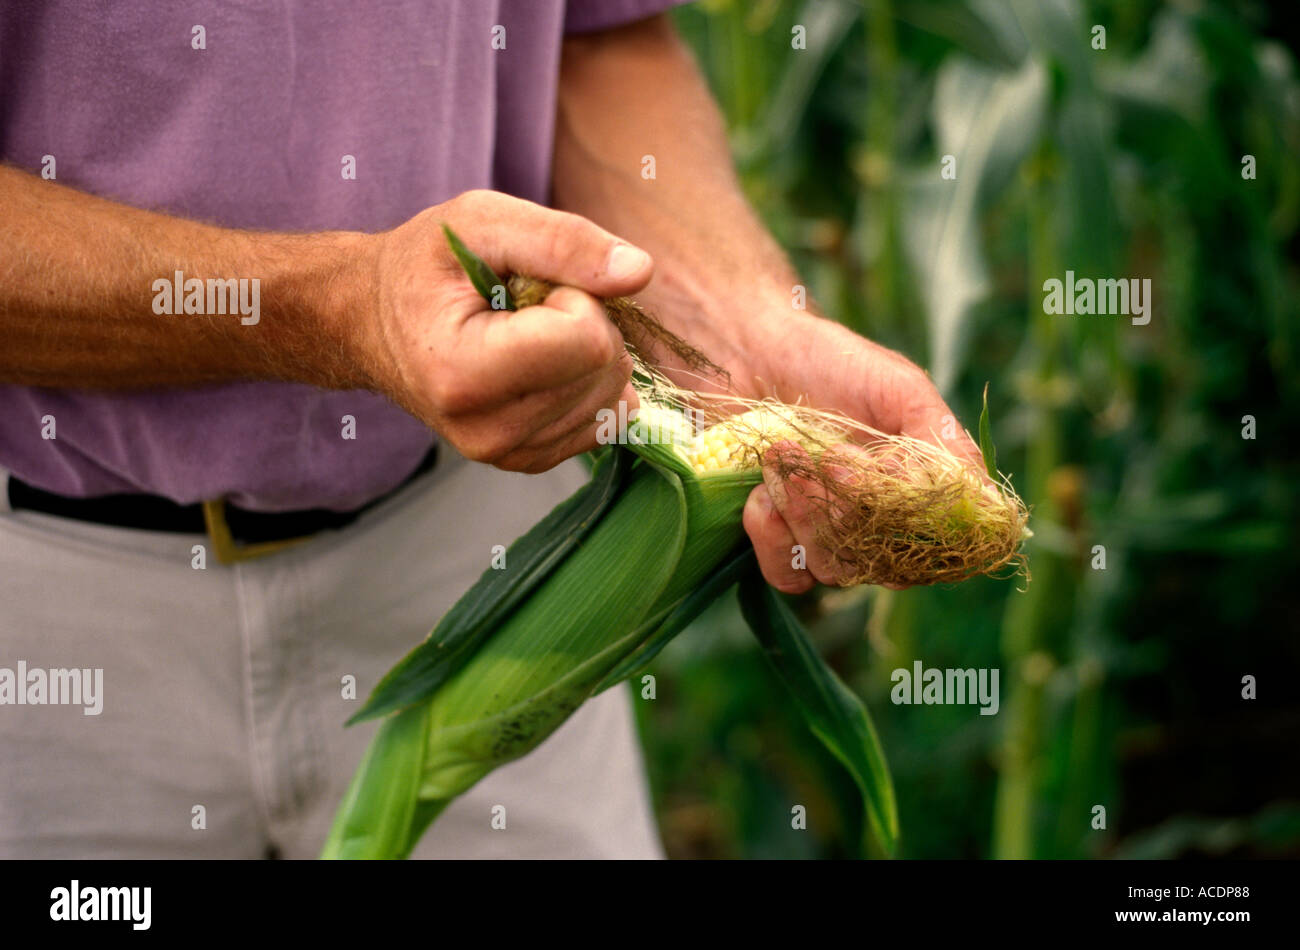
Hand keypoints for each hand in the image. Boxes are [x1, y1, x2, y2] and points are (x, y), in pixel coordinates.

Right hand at [354, 189, 653, 472]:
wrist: (375, 323)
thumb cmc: (425, 266)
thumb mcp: (480, 221)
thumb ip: (562, 240)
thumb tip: (639, 271)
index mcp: (464, 374)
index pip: (588, 341)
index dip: (575, 297)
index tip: (527, 286)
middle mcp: (487, 431)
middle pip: (606, 370)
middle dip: (585, 324)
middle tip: (523, 309)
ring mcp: (510, 454)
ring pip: (615, 397)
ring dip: (586, 353)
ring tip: (525, 334)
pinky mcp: (531, 460)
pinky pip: (608, 421)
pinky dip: (587, 383)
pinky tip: (541, 365)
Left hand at [740, 313, 985, 592]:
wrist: (750, 355)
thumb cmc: (830, 363)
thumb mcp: (899, 388)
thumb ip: (941, 440)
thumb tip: (984, 501)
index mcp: (921, 489)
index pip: (942, 541)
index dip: (913, 515)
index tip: (883, 466)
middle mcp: (882, 523)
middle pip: (885, 559)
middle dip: (850, 506)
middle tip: (826, 454)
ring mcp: (831, 539)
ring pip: (836, 568)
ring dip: (807, 513)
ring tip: (783, 456)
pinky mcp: (781, 546)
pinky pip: (789, 576)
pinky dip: (773, 538)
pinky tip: (760, 494)